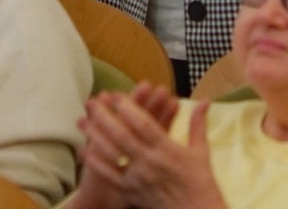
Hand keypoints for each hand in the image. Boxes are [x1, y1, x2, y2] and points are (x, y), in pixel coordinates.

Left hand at [77, 89, 225, 208]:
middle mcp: (150, 162)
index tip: (115, 95)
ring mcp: (138, 179)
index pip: (143, 123)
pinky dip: (95, 163)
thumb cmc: (200, 183)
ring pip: (111, 154)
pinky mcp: (131, 193)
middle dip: (104, 117)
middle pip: (122, 136)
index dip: (127, 108)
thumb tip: (206, 100)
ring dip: (94, 136)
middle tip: (91, 102)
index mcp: (167, 149)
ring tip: (81, 121)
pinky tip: (84, 151)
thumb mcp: (201, 152)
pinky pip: (109, 176)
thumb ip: (197, 123)